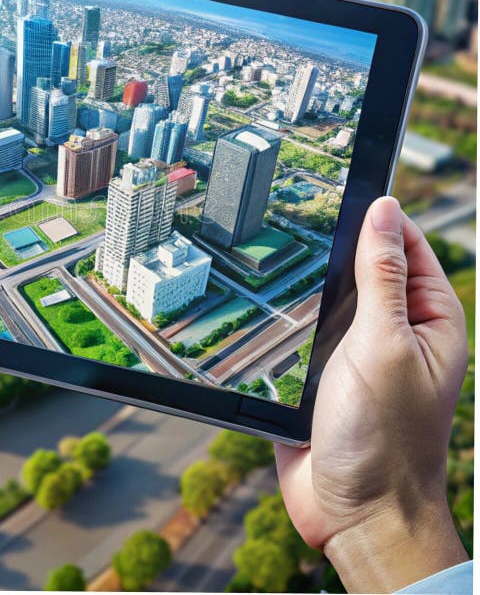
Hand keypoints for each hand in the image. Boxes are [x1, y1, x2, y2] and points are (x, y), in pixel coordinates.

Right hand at [274, 197, 468, 591]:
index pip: (409, 246)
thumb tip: (384, 211)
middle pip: (365, 266)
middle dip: (334, 246)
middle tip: (296, 215)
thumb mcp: (384, 344)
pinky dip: (287, 312)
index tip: (346, 182)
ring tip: (276, 253)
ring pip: (328, 295)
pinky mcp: (320, 370)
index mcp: (430, 320)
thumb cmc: (384, 438)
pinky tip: (264, 300)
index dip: (381, 215)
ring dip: (307, 281)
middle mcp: (395, 331)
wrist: (350, 511)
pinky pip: (302, 327)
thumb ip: (382, 276)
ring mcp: (356, 350)